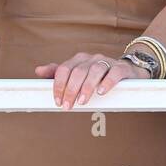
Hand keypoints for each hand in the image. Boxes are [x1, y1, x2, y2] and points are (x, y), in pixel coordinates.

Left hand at [33, 53, 148, 108]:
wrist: (127, 71)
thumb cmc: (99, 75)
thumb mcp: (77, 74)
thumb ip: (58, 73)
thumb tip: (38, 70)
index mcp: (79, 60)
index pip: (64, 69)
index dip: (59, 85)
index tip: (57, 101)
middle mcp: (92, 59)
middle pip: (78, 71)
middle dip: (71, 90)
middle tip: (68, 106)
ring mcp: (107, 62)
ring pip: (95, 71)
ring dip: (87, 87)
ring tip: (82, 101)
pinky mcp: (121, 68)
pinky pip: (114, 72)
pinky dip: (107, 82)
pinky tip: (101, 92)